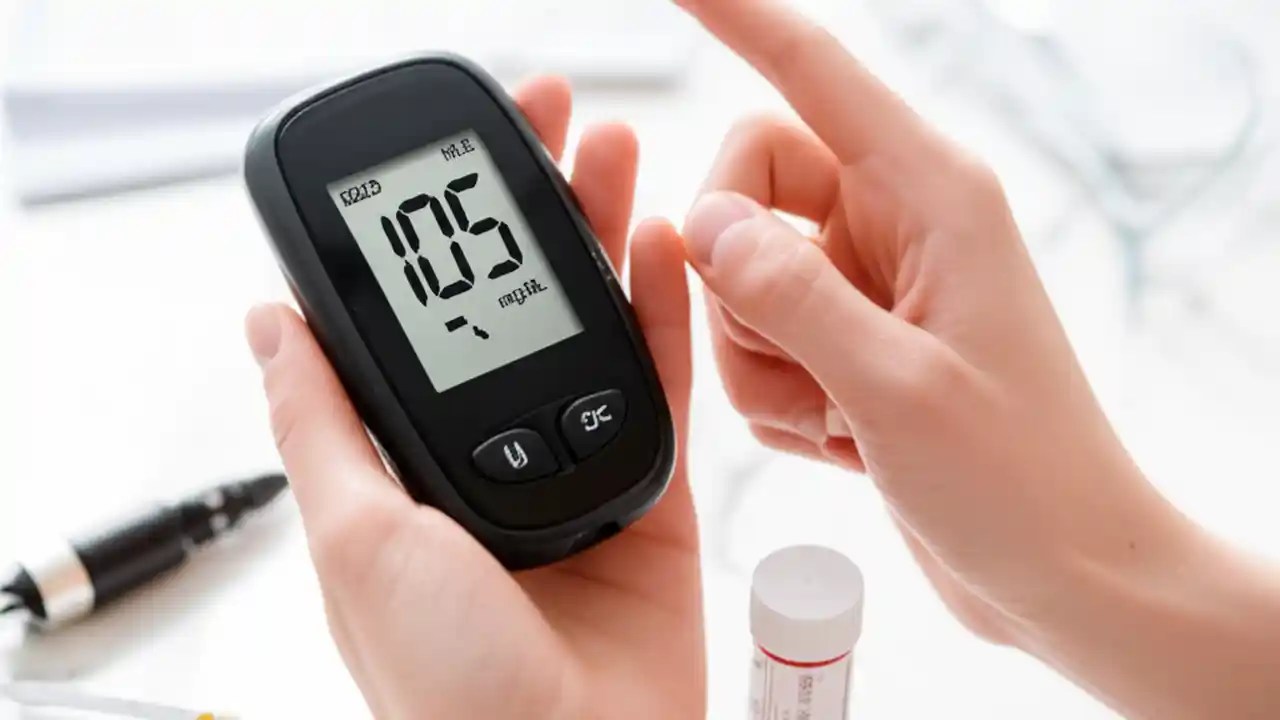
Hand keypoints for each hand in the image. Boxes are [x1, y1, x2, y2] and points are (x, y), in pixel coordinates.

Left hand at [245, 76, 702, 718]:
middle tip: (553, 128)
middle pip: (513, 310)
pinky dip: (667, 312)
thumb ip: (321, 427)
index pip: (418, 324)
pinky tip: (667, 248)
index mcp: (406, 464)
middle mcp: (488, 454)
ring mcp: (570, 461)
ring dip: (601, 239)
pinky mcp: (647, 486)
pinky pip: (662, 384)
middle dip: (531, 214)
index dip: (436, 239)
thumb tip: (271, 327)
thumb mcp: (357, 541)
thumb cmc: (448, 690)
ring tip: (614, 158)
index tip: (458, 168)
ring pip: (591, 327)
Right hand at [674, 0, 1186, 648]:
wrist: (1065, 574)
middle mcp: (895, 225)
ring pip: (742, 273)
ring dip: (759, 356)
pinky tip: (839, 438)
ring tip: (833, 416)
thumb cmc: (1021, 482)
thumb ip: (790, 296)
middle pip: (748, 185)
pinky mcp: (851, 342)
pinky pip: (760, 335)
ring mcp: (870, 285)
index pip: (811, 72)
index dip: (738, 18)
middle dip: (734, 278)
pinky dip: (774, 394)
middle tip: (788, 353)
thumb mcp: (896, 388)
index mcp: (930, 197)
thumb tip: (702, 224)